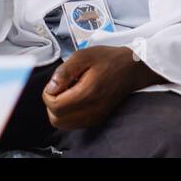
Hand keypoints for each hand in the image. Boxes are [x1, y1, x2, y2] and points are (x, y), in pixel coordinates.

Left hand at [42, 45, 160, 129]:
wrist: (131, 69)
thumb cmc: (109, 60)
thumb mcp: (83, 55)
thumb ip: (64, 71)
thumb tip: (51, 87)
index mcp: (87, 94)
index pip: (54, 105)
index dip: (49, 93)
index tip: (57, 81)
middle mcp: (91, 110)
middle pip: (56, 119)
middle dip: (51, 103)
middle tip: (61, 87)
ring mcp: (94, 117)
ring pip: (62, 124)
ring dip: (58, 109)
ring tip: (68, 92)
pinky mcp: (96, 119)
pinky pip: (72, 124)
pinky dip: (67, 114)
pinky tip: (74, 98)